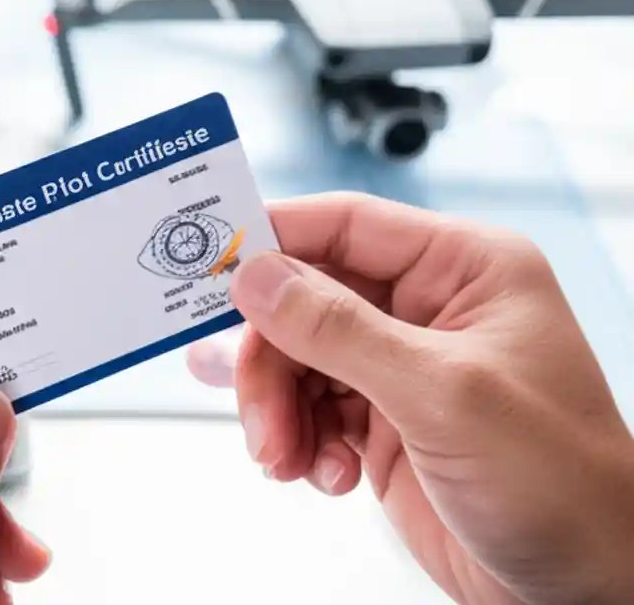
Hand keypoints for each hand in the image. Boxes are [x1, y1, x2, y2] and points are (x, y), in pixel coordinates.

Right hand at [188, 193, 633, 603]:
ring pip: (295, 358)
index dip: (273, 238)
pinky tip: (325, 475)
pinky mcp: (381, 421)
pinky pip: (307, 410)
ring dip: (276, 409)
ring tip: (284, 457)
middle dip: (270, 359)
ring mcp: (400, 366)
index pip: (345, 225)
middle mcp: (427, 309)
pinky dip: (297, 443)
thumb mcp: (441, 394)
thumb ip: (339, 330)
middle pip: (303, 299)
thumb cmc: (560, 483)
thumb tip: (256, 276)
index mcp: (463, 269)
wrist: (582, 587)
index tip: (209, 264)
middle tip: (259, 413)